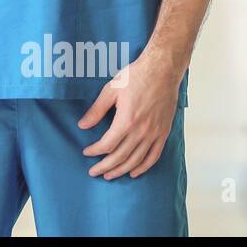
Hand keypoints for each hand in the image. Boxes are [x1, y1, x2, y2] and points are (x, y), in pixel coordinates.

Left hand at [78, 49, 180, 179]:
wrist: (162, 70)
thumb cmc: (135, 77)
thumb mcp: (111, 90)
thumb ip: (96, 110)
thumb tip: (82, 125)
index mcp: (126, 121)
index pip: (107, 144)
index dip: (95, 151)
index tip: (86, 152)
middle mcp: (141, 131)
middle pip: (120, 157)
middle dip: (105, 167)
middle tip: (94, 172)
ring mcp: (155, 133)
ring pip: (136, 160)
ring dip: (122, 170)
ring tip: (110, 175)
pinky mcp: (164, 132)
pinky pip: (154, 156)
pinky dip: (144, 167)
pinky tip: (135, 172)